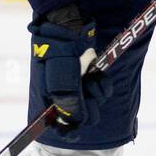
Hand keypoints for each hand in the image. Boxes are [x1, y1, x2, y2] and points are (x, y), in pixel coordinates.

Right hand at [29, 7, 111, 134]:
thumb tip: (76, 122)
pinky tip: (97, 72)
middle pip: (85, 117)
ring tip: (90, 76)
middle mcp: (65, 96)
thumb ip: (70, 105)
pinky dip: (103, 83)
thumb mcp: (62, 81)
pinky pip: (103, 90)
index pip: (61, 127)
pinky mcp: (91, 77)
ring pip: (96, 102)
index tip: (78, 124)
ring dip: (97, 91)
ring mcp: (79, 86)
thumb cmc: (60, 54)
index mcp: (51, 100)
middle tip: (85, 90)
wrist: (68, 28)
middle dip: (89, 105)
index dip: (71, 128)